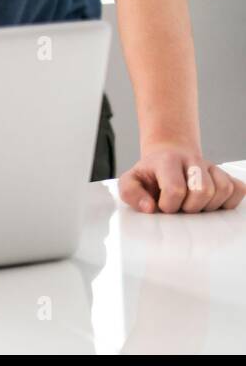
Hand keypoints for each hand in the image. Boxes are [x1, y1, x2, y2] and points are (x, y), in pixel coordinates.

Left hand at [119, 143, 245, 213]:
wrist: (166, 157)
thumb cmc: (150, 175)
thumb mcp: (131, 181)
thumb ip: (131, 193)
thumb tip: (149, 208)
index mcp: (167, 161)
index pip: (176, 188)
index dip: (169, 205)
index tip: (162, 206)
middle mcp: (192, 160)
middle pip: (203, 190)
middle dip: (191, 207)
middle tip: (181, 207)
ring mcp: (211, 166)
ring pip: (223, 190)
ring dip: (209, 206)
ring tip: (194, 205)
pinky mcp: (225, 174)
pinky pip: (238, 189)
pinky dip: (228, 202)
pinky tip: (211, 203)